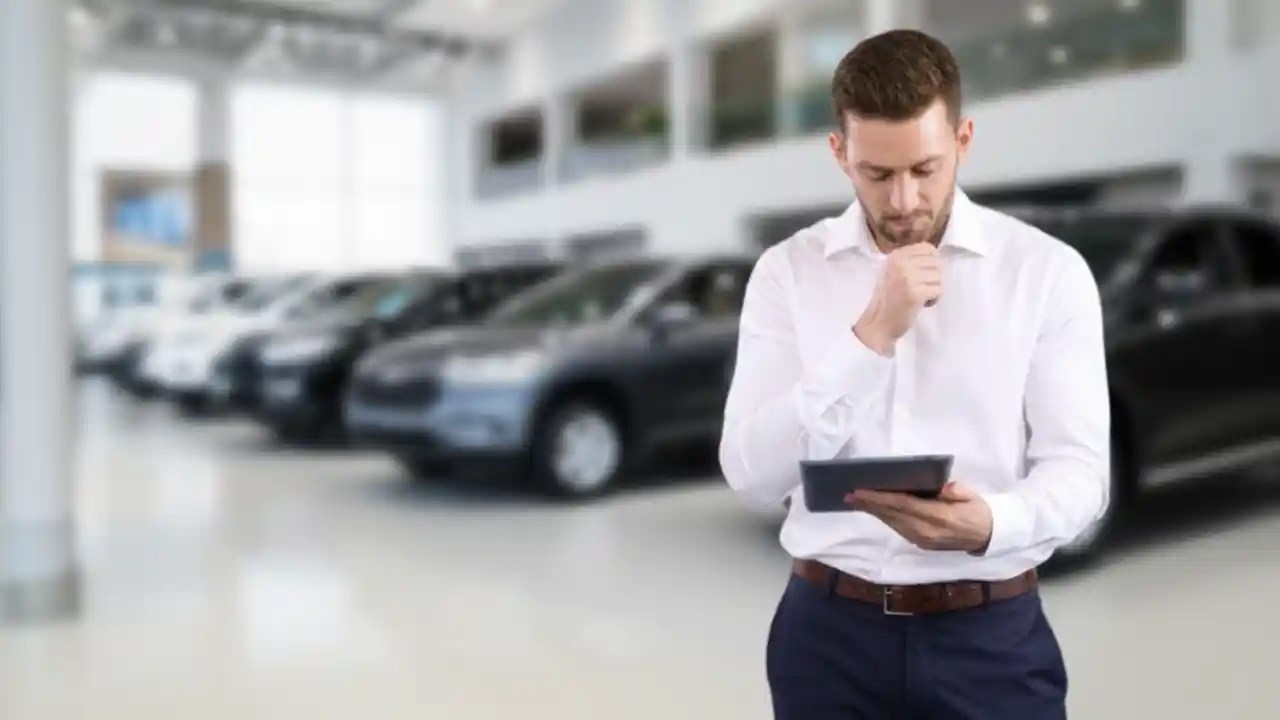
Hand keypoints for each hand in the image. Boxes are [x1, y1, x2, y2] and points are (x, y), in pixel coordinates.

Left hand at [845, 481, 991, 552]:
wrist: (987, 536)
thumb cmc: (978, 511)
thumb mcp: (974, 497)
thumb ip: (959, 492)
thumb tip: (946, 488)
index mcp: (939, 516)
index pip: (904, 505)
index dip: (880, 498)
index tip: (861, 492)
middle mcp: (926, 531)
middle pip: (893, 515)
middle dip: (870, 505)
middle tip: (849, 495)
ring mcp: (922, 539)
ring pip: (892, 523)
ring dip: (874, 512)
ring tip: (856, 501)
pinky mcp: (921, 543)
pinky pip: (898, 528)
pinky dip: (884, 518)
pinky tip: (875, 510)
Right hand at [853, 244, 941, 355]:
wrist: (879, 323)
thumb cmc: (889, 299)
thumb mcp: (894, 271)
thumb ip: (912, 261)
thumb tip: (937, 256)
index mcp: (896, 255)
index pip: (928, 248)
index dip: (932, 263)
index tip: (923, 276)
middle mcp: (901, 262)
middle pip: (936, 263)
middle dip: (934, 277)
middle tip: (921, 288)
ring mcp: (907, 277)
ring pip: (939, 277)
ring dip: (934, 289)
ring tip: (921, 297)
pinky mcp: (915, 293)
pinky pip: (938, 290)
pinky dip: (934, 299)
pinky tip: (922, 304)